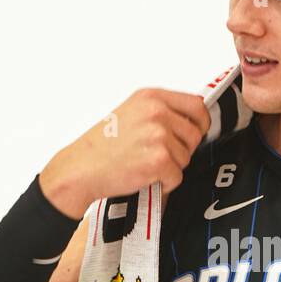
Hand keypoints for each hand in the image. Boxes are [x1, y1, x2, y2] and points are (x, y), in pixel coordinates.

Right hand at [38, 88, 210, 217]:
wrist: (81, 168)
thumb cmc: (102, 145)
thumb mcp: (131, 112)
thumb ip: (161, 111)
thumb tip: (193, 119)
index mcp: (151, 97)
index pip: (196, 105)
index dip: (199, 123)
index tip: (194, 133)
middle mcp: (156, 112)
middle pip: (195, 135)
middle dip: (182, 150)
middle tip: (160, 155)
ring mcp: (159, 135)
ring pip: (186, 158)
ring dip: (171, 167)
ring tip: (146, 164)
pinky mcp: (159, 160)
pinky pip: (177, 177)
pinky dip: (165, 183)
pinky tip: (146, 177)